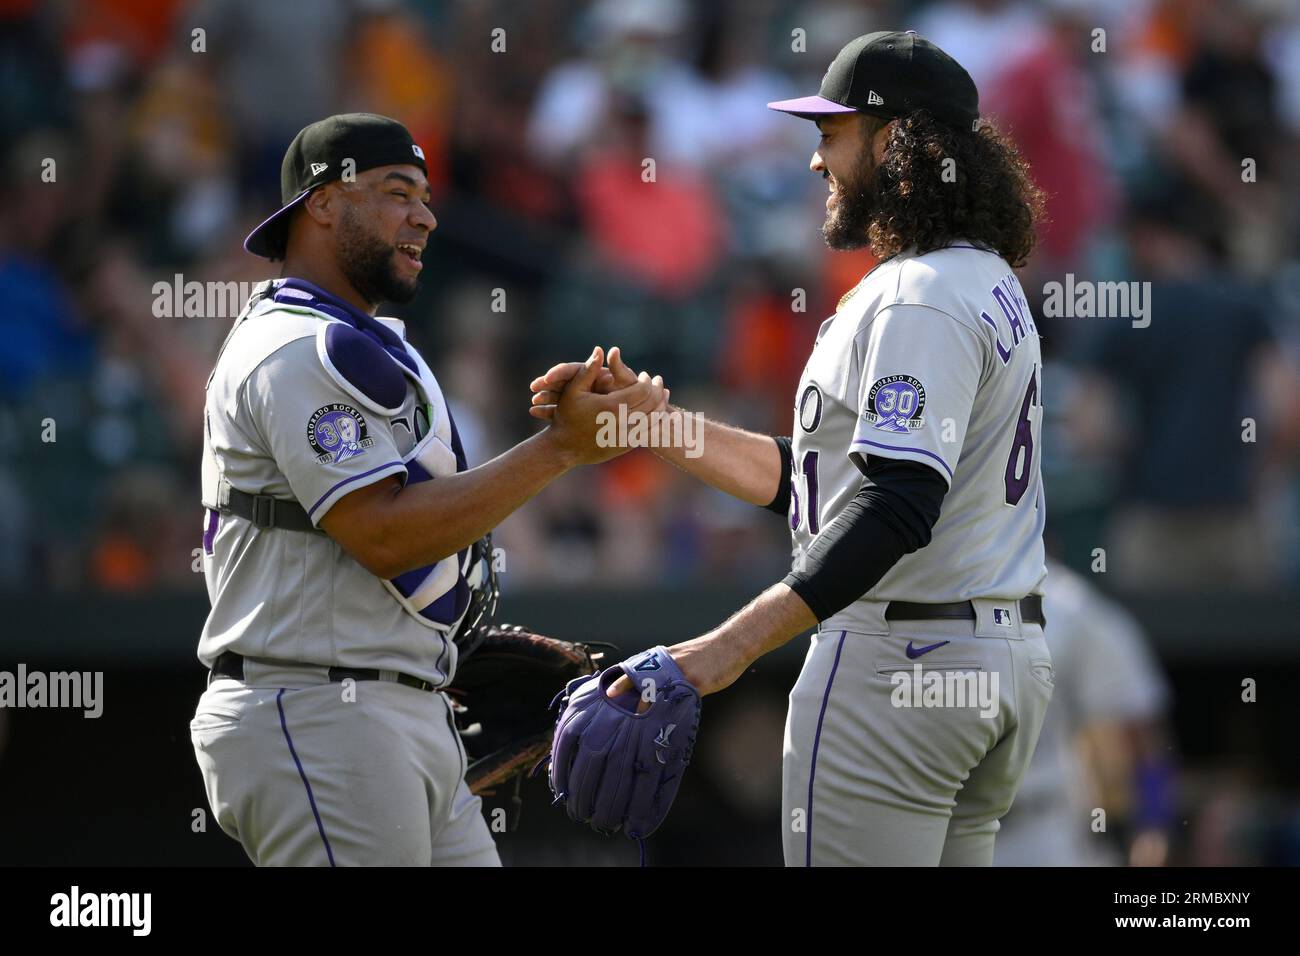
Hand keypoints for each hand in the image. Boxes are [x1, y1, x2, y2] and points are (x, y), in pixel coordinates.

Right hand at [542, 346, 668, 465]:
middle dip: (657, 390)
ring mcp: (626, 436)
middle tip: (658, 382)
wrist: (564, 447)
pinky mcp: (626, 446)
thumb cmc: (567, 415)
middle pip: (652, 403)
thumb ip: (589, 369)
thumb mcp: (574, 390)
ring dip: (661, 405)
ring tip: (662, 394)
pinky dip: (657, 421)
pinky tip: (657, 412)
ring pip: (654, 419)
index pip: (643, 390)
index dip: (647, 381)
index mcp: (612, 406)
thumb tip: (600, 349)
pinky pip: (649, 433)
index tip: (644, 375)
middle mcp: (622, 422)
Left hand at [605, 634, 747, 705]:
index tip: (608, 691)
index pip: (637, 667)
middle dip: (624, 688)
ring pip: (657, 689)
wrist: (733, 643)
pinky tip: (666, 720)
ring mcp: (682, 673)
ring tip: (635, 717)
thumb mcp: (685, 656)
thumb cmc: (710, 652)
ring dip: (645, 704)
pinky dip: (671, 709)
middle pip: (640, 677)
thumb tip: (661, 689)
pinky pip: (680, 698)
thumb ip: (671, 670)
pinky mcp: (698, 682)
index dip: (621, 679)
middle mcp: (669, 664)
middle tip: (611, 701)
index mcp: (665, 657)